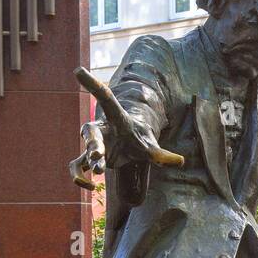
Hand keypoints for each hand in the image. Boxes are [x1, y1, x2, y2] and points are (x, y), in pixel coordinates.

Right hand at [69, 66, 183, 188]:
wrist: (131, 146)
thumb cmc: (140, 140)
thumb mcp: (152, 147)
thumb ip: (162, 155)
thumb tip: (181, 161)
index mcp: (117, 119)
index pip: (105, 98)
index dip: (92, 85)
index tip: (78, 69)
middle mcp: (102, 129)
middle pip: (91, 130)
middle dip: (92, 142)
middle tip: (97, 155)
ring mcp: (94, 144)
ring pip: (84, 149)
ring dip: (88, 161)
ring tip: (99, 172)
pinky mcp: (89, 158)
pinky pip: (76, 166)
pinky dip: (79, 177)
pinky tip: (90, 187)